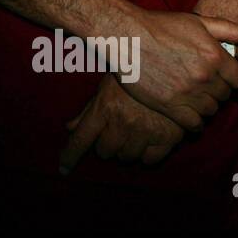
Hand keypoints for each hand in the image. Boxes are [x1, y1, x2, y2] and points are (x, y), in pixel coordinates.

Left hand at [59, 74, 185, 172]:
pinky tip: (148, 139)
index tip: (63, 169)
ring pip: (126, 157)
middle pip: (104, 152)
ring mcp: (146, 131)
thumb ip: (89, 109)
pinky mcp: (168, 138)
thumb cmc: (136, 74)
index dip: (70, 156)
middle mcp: (124, 122)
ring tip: (133, 131)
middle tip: (115, 129)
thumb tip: (69, 127)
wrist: (174, 68)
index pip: (81, 139)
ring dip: (126, 149)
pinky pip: (149, 160)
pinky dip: (146, 154)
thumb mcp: (108, 86)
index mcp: (105, 107)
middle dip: (106, 144)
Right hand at [119, 10, 237, 131]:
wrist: (126, 36)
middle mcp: (205, 76)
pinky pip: (194, 124)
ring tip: (194, 98)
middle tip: (203, 85)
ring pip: (211, 110)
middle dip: (217, 91)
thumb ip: (229, 28)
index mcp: (215, 55)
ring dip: (205, 106)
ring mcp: (188, 93)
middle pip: (225, 96)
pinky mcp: (170, 106)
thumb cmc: (160, 26)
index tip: (222, 76)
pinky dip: (195, 123)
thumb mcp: (197, 21)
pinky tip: (188, 114)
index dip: (232, 78)